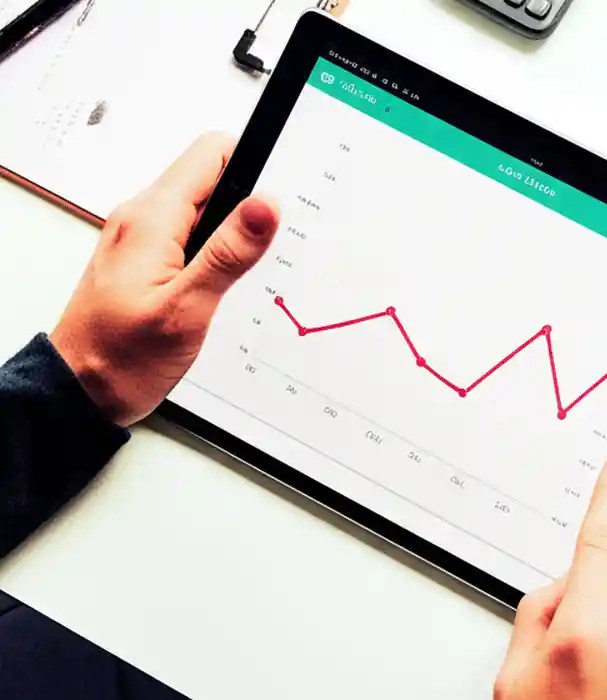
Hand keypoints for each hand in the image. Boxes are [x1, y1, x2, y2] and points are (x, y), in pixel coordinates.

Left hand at [50, 132, 279, 425]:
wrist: (80, 392)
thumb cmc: (120, 358)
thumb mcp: (186, 308)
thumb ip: (228, 254)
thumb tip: (265, 206)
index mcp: (151, 219)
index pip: (212, 153)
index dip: (254, 165)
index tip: (279, 197)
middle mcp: (141, 219)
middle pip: (211, 179)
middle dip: (248, 205)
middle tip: (265, 249)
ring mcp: (140, 238)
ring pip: (203, 209)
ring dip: (231, 233)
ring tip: (242, 274)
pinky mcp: (144, 259)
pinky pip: (188, 236)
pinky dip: (213, 253)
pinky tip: (219, 286)